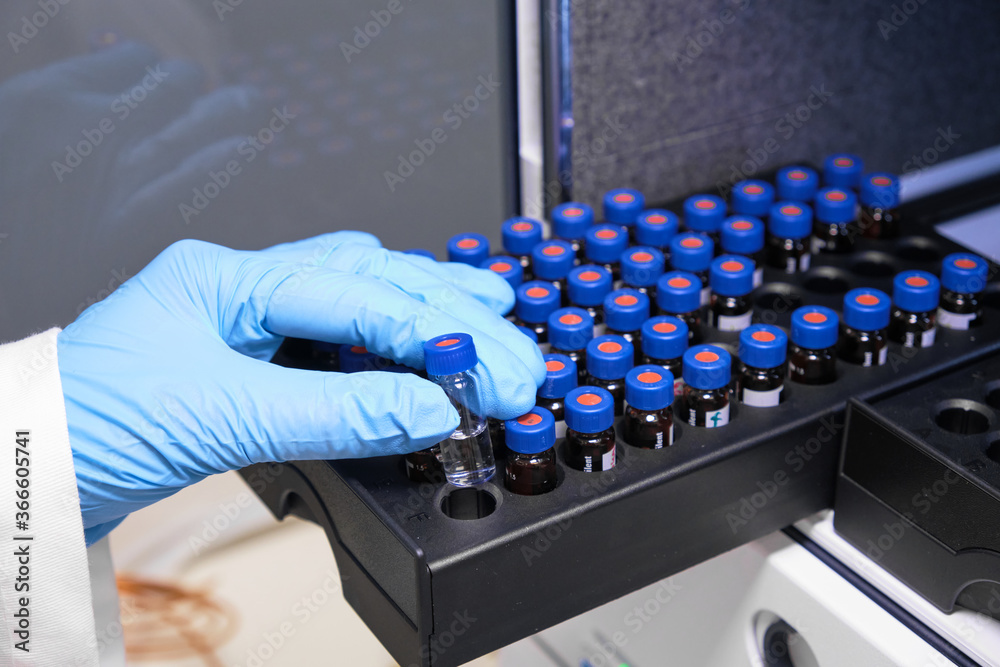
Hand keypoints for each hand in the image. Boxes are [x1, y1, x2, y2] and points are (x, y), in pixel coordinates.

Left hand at [58, 232, 544, 543]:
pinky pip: (336, 341)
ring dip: (426, 312)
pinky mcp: (250, 364)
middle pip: (368, 282)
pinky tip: (422, 342)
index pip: (355, 292)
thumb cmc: (87, 427)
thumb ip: (337, 412)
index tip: (486, 373)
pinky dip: (389, 346)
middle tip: (514, 349)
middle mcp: (241, 287)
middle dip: (448, 316)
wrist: (27, 476)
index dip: (429, 333)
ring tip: (492, 317)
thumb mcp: (222, 416)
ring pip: (358, 299)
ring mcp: (246, 322)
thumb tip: (429, 409)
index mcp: (225, 276)